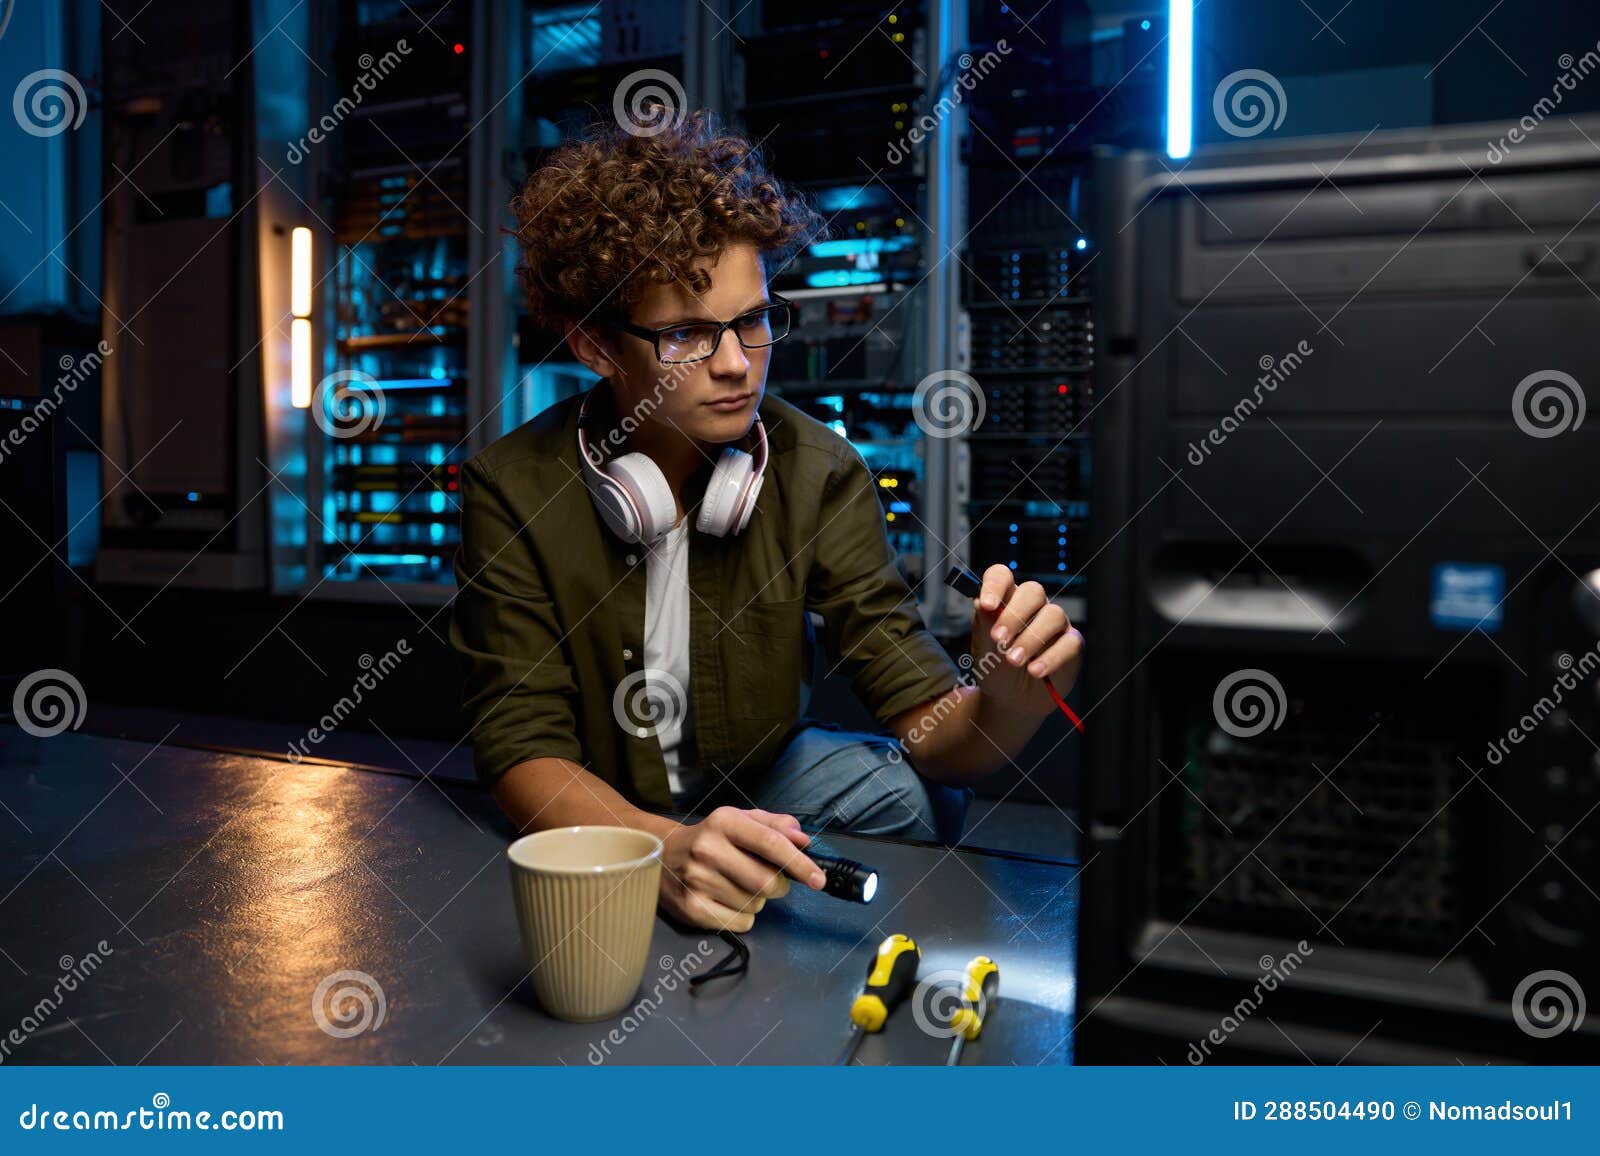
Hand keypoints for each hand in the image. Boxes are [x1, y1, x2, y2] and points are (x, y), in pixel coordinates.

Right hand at [657, 806, 826, 930]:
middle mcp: (708, 849)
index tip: (818, 879)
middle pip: (768, 882)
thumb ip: (776, 825)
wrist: (663, 857)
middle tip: (768, 880)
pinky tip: (726, 900)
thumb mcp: (741, 820)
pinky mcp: (692, 909)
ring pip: (756, 905)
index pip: (771, 843)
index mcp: (724, 822)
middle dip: (778, 885)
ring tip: (736, 885)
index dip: (799, 863)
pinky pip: (742, 923)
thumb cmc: (712, 838)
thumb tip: (804, 840)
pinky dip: (744, 917)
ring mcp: (697, 881)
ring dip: (758, 900)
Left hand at [970, 563, 1082, 716]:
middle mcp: (1033, 607)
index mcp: (1006, 600)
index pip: (1002, 576)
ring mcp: (1055, 624)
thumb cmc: (995, 667)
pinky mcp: (1072, 644)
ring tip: (1013, 661)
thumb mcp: (982, 648)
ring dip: (1030, 639)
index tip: (986, 605)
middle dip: (1014, 614)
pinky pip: (1069, 643)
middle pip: (1033, 591)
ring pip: (1053, 615)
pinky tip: (1035, 671)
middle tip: (998, 639)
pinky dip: (1051, 658)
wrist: (1010, 699)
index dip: (995, 585)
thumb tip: (980, 602)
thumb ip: (983, 623)